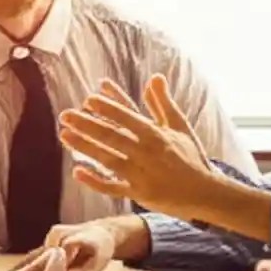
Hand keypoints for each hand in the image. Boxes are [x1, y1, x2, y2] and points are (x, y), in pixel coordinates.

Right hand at [0, 222, 114, 270]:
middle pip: (34, 260)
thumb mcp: (100, 262)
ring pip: (27, 260)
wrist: (98, 232)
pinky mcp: (43, 245)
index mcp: (71, 239)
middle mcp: (55, 237)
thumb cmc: (100, 249)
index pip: (57, 260)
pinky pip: (28, 260)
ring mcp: (47, 240)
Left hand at [62, 76, 218, 221]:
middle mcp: (147, 152)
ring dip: (86, 147)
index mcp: (156, 134)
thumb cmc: (191, 157)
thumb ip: (162, 103)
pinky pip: (114, 187)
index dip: (109, 108)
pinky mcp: (139, 193)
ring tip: (65, 136)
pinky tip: (78, 171)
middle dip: (88, 124)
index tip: (89, 99)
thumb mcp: (179, 126)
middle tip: (65, 115)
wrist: (205, 192)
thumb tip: (155, 77)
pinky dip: (96, 181)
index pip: (128, 117)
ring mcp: (142, 173)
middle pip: (113, 135)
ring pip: (109, 158)